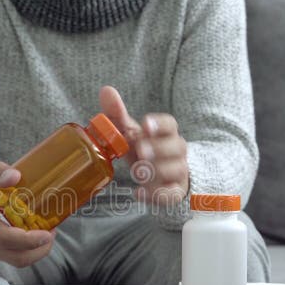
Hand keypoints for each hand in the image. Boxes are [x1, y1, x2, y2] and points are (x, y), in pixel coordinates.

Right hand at [0, 156, 54, 266]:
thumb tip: (14, 176)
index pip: (5, 238)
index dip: (29, 240)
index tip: (48, 233)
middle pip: (15, 256)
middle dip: (39, 248)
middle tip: (53, 230)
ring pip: (16, 259)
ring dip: (36, 250)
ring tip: (47, 231)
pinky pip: (12, 255)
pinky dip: (28, 249)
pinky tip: (35, 232)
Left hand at [100, 86, 188, 205]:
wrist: (165, 177)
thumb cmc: (145, 150)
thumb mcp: (131, 133)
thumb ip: (118, 114)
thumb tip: (106, 90)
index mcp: (166, 134)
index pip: (170, 125)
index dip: (160, 124)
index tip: (146, 124)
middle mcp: (176, 152)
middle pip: (177, 147)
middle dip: (158, 148)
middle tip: (141, 150)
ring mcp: (178, 173)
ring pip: (176, 170)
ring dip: (158, 170)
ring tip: (138, 171)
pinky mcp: (174, 192)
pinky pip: (171, 195)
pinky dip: (155, 195)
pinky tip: (139, 193)